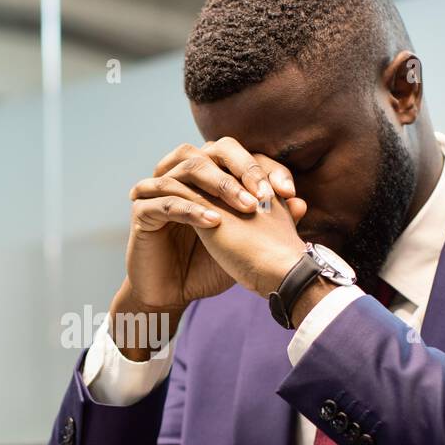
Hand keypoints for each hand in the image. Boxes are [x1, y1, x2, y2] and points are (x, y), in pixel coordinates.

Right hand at [113, 144, 305, 358]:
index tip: (288, 193)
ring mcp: (159, 188)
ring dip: (220, 184)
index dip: (265, 169)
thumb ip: (267, 222)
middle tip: (264, 194)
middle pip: (212, 150)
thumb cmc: (206, 266)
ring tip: (245, 207)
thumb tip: (301, 202)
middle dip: (243, 168)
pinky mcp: (143, 211)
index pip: (239, 156)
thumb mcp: (243, 243)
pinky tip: (215, 222)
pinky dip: (193, 209)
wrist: (172, 294)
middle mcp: (182, 174)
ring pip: (189, 168)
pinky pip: (168, 201)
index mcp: (206, 176)